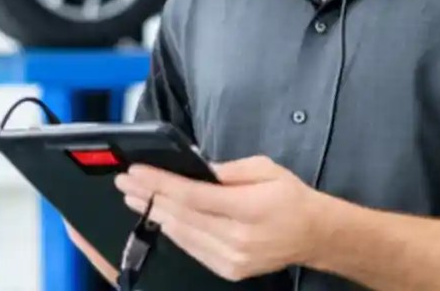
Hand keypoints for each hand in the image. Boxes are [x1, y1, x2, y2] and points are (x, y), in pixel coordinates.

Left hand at [115, 155, 323, 281]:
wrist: (314, 235)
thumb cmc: (290, 197)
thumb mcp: (265, 168)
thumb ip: (228, 170)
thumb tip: (195, 169)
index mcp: (250, 208)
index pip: (193, 195)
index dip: (160, 184)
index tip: (136, 172)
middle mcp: (239, 238)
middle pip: (182, 216)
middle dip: (149, 196)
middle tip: (125, 182)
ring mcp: (233, 259)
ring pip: (183, 235)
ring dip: (155, 214)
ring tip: (134, 197)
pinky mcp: (229, 270)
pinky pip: (193, 249)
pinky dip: (173, 231)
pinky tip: (160, 216)